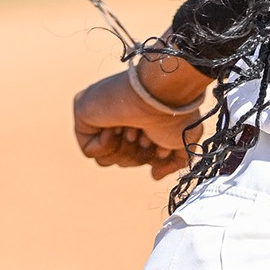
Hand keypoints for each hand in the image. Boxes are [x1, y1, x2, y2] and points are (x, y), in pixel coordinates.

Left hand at [73, 68, 205, 179]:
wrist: (160, 94)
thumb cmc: (175, 114)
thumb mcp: (184, 143)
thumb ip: (174, 163)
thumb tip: (154, 175)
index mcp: (143, 121)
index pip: (138, 156)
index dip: (150, 157)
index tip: (161, 146)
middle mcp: (122, 118)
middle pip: (123, 160)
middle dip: (138, 154)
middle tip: (147, 135)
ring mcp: (102, 117)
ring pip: (106, 159)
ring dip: (124, 150)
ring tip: (133, 129)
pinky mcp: (85, 116)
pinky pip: (90, 151)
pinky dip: (106, 144)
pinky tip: (117, 126)